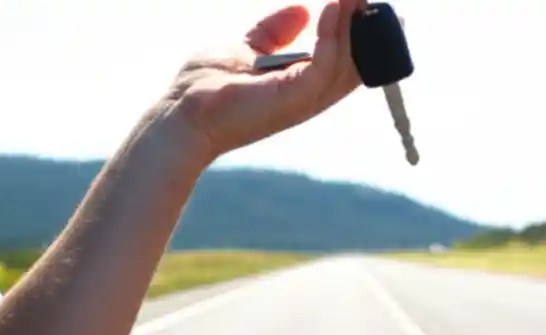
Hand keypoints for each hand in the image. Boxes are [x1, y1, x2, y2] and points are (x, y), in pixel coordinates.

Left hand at [162, 1, 366, 160]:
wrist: (183, 112)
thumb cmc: (207, 88)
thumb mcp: (247, 49)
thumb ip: (274, 33)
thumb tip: (303, 9)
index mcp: (300, 87)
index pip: (344, 61)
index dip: (355, 31)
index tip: (357, 0)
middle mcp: (308, 96)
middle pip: (354, 61)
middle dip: (362, 25)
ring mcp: (303, 98)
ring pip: (346, 61)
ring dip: (352, 23)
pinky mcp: (293, 97)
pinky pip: (324, 63)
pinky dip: (332, 34)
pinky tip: (331, 6)